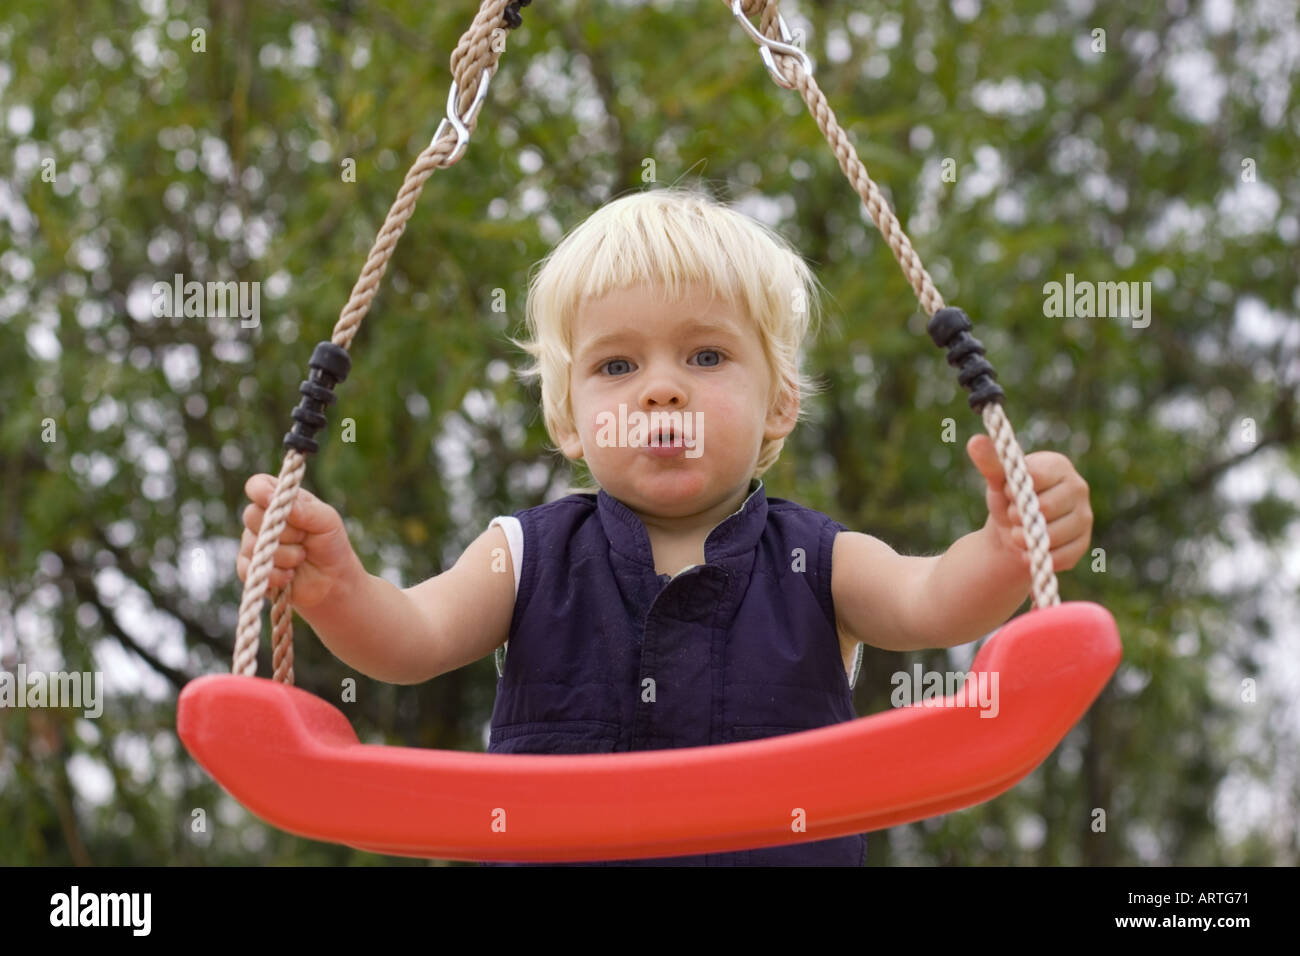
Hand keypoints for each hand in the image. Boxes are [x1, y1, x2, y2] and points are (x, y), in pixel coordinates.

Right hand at [237, 474, 360, 610]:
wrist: (332, 580)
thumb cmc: (330, 543)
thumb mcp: (327, 521)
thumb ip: (306, 510)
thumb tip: (280, 499)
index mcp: (281, 500)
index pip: (258, 486)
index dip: (259, 490)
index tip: (273, 500)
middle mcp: (263, 519)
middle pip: (251, 515)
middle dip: (284, 531)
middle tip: (304, 537)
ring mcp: (254, 543)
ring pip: (255, 545)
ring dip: (286, 555)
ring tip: (302, 556)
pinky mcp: (251, 569)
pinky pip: (251, 569)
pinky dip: (276, 575)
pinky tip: (291, 575)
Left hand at [966, 435, 1092, 570]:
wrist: (1014, 534)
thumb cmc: (1008, 500)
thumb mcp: (998, 481)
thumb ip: (990, 462)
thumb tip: (975, 441)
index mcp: (1058, 465)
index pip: (1036, 477)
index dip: (1014, 490)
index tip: (1008, 493)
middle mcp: (1078, 488)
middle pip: (1045, 507)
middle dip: (1019, 516)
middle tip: (1012, 517)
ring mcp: (1084, 516)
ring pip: (1052, 534)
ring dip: (1026, 539)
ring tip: (1017, 534)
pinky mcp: (1082, 543)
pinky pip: (1059, 556)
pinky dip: (1038, 557)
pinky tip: (1028, 551)